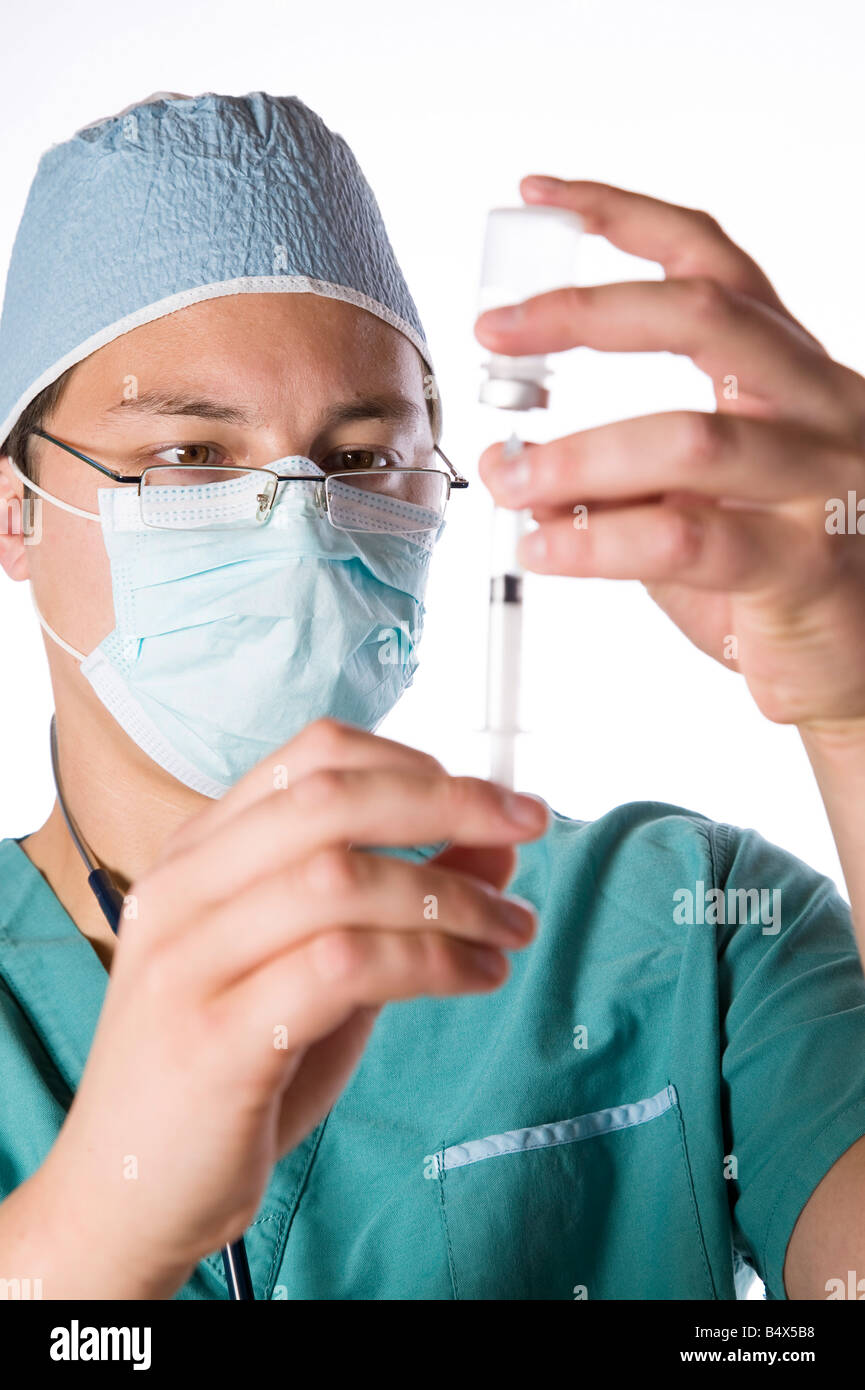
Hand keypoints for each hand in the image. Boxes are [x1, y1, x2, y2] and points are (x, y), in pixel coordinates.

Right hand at [41, 719, 547, 1291]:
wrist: (127, 1194)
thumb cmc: (227, 1074)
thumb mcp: (319, 970)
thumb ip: (395, 901)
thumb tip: (496, 845)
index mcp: (197, 856)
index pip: (311, 758)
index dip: (414, 762)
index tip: (491, 796)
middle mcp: (183, 891)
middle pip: (329, 800)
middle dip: (449, 804)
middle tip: (529, 825)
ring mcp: (188, 961)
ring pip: (341, 878)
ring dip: (452, 896)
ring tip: (511, 928)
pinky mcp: (213, 1038)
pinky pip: (343, 966)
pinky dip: (431, 960)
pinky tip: (476, 976)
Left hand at [475, 176, 864, 734]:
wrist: (860, 672)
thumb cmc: (775, 581)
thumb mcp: (697, 505)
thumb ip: (625, 478)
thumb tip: (522, 464)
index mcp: (793, 375)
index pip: (715, 265)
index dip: (626, 218)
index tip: (541, 196)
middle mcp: (823, 406)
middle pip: (707, 316)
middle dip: (586, 312)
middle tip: (496, 331)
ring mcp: (825, 481)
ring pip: (691, 435)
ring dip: (578, 452)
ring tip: (511, 477)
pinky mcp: (807, 563)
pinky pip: (688, 535)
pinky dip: (598, 538)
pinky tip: (545, 545)